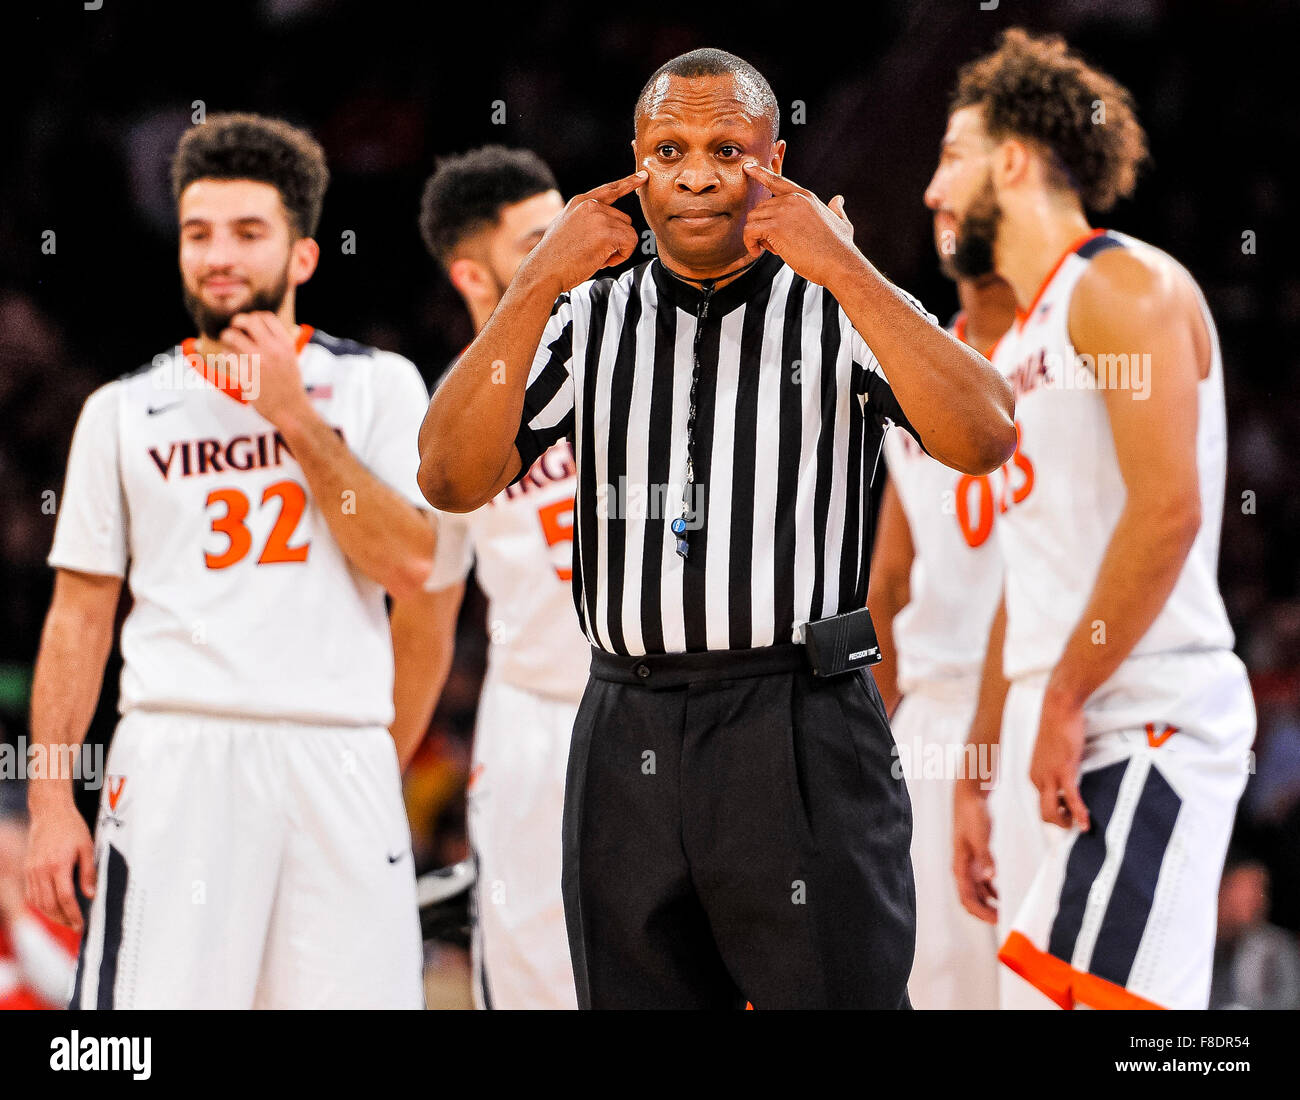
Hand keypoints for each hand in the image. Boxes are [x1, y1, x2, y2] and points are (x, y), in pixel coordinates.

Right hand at [25, 799, 95, 930]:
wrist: (50, 814)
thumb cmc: (71, 828)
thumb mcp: (87, 847)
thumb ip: (89, 872)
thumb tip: (91, 895)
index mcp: (58, 865)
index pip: (65, 898)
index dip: (73, 915)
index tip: (81, 925)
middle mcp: (41, 870)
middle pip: (50, 905)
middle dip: (63, 920)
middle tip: (75, 927)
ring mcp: (31, 871)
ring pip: (38, 903)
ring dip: (51, 916)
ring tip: (66, 920)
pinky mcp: (27, 870)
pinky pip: (31, 895)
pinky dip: (40, 906)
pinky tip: (52, 908)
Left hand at [220, 312, 311, 426]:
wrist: (290, 410)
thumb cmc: (290, 385)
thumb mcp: (291, 358)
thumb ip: (278, 342)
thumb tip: (259, 328)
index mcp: (285, 344)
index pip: (265, 317)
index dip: (254, 316)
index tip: (250, 323)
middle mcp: (272, 350)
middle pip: (248, 321)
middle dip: (237, 322)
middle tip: (234, 329)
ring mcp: (258, 362)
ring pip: (232, 336)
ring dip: (227, 337)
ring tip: (228, 343)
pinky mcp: (245, 375)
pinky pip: (228, 356)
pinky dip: (226, 355)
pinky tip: (230, 360)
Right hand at [520, 171, 645, 298]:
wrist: (544, 270)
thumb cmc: (555, 257)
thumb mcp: (566, 227)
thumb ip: (585, 219)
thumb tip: (603, 227)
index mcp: (579, 202)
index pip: (609, 189)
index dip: (628, 183)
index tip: (643, 176)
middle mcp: (590, 205)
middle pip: (624, 220)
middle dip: (615, 239)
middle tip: (596, 253)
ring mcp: (599, 217)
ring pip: (629, 232)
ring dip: (618, 249)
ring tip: (596, 257)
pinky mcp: (607, 232)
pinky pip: (631, 243)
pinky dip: (622, 256)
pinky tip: (603, 261)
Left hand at [741, 163, 856, 287]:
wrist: (840, 263)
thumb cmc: (840, 249)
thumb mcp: (841, 223)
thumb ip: (837, 209)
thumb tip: (838, 200)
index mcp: (806, 196)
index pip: (778, 181)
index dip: (761, 173)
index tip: (748, 167)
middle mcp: (793, 199)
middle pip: (760, 208)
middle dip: (763, 227)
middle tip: (775, 245)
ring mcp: (784, 211)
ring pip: (752, 219)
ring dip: (757, 236)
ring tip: (773, 249)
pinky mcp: (776, 228)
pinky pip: (749, 231)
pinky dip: (749, 243)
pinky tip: (758, 252)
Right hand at [952, 774, 997, 922]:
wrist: (970, 796)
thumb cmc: (972, 815)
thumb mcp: (981, 837)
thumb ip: (986, 859)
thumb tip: (990, 878)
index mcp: (960, 865)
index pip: (966, 898)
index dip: (980, 912)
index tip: (996, 920)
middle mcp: (962, 867)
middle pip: (970, 898)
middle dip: (984, 911)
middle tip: (1002, 919)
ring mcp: (969, 862)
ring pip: (976, 891)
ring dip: (987, 902)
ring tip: (1003, 909)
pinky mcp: (976, 856)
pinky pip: (981, 880)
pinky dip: (990, 890)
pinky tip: (1000, 893)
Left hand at [1029, 683, 1090, 830]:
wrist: (1058, 708)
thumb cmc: (1058, 727)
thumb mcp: (1053, 753)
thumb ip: (1056, 767)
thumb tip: (1066, 777)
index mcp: (1034, 774)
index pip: (1042, 803)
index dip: (1058, 812)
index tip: (1070, 814)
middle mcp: (1037, 777)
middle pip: (1044, 813)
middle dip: (1059, 823)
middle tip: (1074, 824)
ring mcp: (1049, 775)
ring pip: (1052, 811)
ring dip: (1066, 822)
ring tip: (1080, 825)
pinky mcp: (1063, 770)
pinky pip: (1070, 798)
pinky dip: (1078, 813)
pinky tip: (1086, 822)